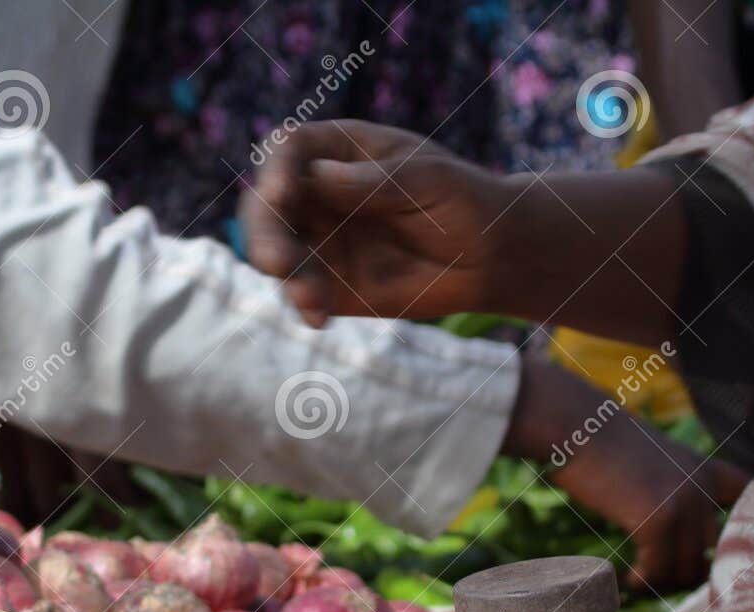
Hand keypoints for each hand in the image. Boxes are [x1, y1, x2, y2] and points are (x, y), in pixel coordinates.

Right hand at [240, 120, 512, 325]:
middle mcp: (317, 194)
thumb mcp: (428, 179)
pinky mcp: (327, 283)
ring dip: (282, 274)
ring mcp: (319, 240)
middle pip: (266, 204)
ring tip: (309, 298)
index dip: (275, 169)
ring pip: (275, 250)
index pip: (288, 150)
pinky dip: (303, 304)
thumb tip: (317, 178)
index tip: (282, 194)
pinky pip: (300, 292)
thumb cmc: (464, 201)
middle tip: (277, 262)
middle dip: (263, 232)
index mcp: (339, 152)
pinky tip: (319, 318)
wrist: (489, 258)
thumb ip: (376, 181)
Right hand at [505, 354, 748, 591]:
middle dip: (693, 571)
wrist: (577, 425)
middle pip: (717, 551)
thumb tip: (664, 521)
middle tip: (663, 577)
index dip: (746, 525)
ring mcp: (683, 505)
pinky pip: (659, 570)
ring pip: (688, 568)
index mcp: (704, 469)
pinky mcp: (656, 521)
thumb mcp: (651, 457)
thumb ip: (669, 484)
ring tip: (643, 581)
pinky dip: (644, 582)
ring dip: (665, 582)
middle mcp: (702, 488)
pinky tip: (629, 580)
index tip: (723, 547)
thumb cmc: (600, 439)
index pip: (749, 497)